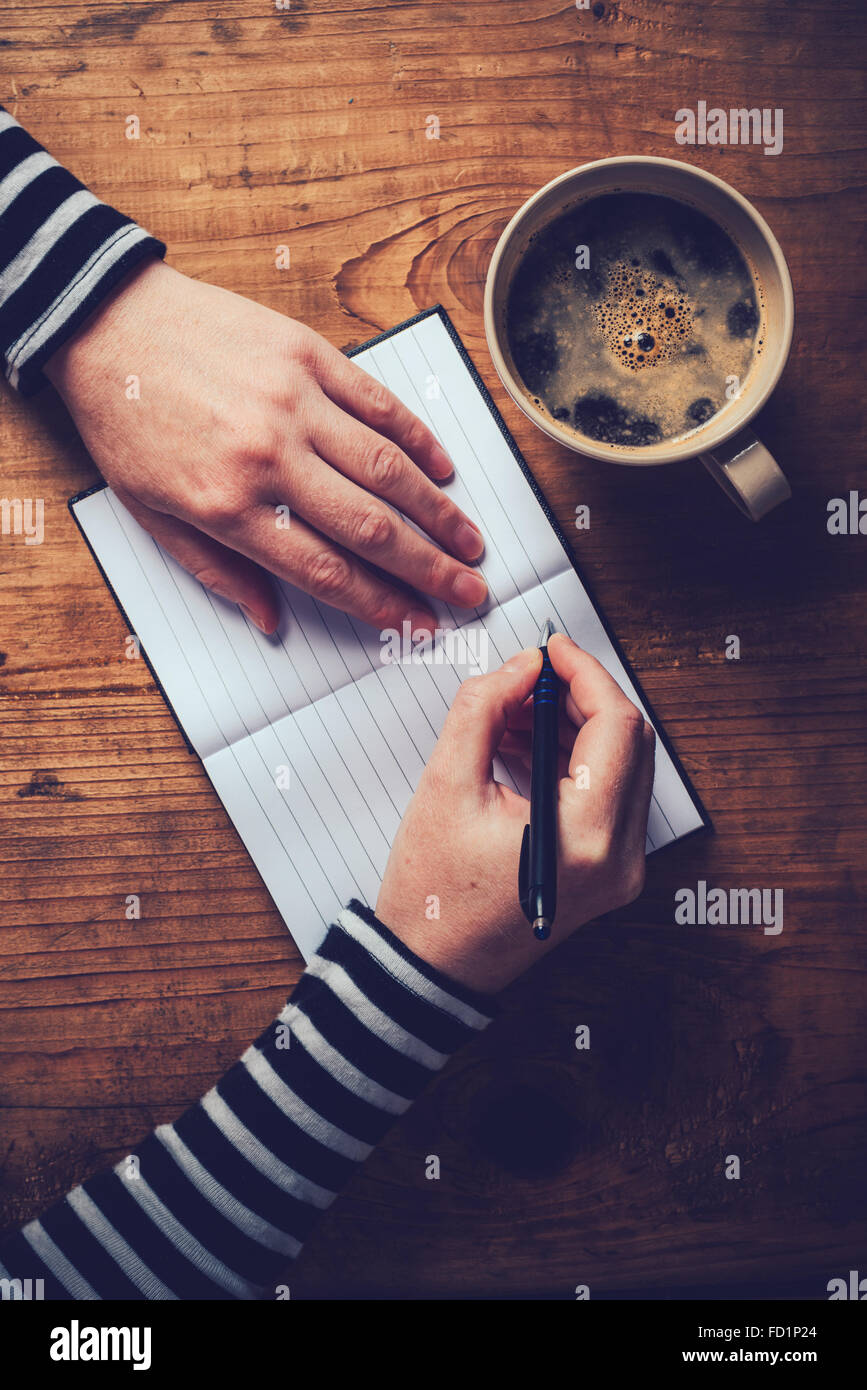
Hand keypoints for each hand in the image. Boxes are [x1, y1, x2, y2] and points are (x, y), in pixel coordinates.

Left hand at [45, 259, 487, 633]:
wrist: (105, 324)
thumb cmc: (127, 422)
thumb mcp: (150, 515)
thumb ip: (216, 572)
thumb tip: (271, 620)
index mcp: (227, 506)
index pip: (326, 572)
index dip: (382, 605)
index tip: (417, 624)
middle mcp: (269, 457)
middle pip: (372, 529)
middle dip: (431, 570)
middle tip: (469, 594)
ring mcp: (294, 402)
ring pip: (389, 469)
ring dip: (439, 513)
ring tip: (471, 543)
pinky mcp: (307, 355)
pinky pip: (379, 404)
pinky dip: (419, 439)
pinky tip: (443, 471)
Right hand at [376, 633, 654, 993]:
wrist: (429, 970)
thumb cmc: (431, 894)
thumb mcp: (445, 785)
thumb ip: (484, 709)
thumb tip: (524, 666)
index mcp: (587, 837)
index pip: (616, 726)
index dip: (584, 674)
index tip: (550, 650)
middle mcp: (620, 857)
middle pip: (629, 742)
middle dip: (581, 697)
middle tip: (530, 676)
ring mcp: (620, 870)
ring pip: (621, 765)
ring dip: (577, 726)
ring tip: (514, 712)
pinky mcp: (608, 873)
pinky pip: (607, 796)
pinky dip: (574, 760)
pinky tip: (525, 745)